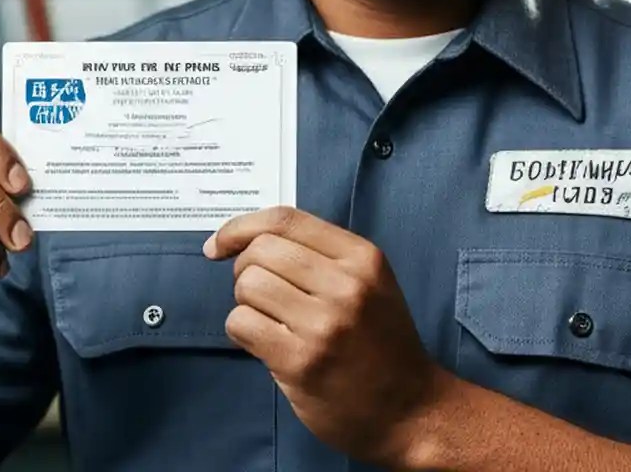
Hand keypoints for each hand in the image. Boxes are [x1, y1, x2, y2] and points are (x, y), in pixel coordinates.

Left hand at [204, 206, 447, 467]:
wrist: (411, 411)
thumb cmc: (382, 344)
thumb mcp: (370, 284)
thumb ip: (321, 257)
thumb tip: (248, 241)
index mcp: (363, 258)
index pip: (285, 220)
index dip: (241, 227)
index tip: (219, 245)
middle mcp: (346, 285)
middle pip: (261, 251)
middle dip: (245, 270)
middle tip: (261, 296)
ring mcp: (324, 324)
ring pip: (248, 285)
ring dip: (246, 304)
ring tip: (270, 322)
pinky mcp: (301, 361)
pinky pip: (242, 324)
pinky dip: (242, 332)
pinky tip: (265, 344)